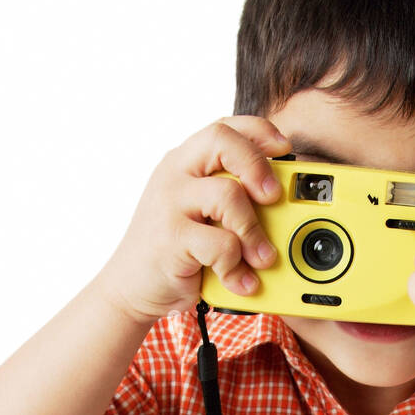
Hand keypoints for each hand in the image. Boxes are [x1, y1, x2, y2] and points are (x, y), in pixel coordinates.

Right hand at [97, 116, 291, 325]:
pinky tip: (240, 281)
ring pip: (229, 195)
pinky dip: (238, 267)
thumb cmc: (174, 248)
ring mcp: (169, 203)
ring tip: (263, 258)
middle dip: (258, 166)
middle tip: (273, 197)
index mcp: (184, 162)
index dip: (258, 131)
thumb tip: (283, 203)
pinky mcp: (170, 238)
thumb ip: (229, 198)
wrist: (130, 287)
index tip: (284, 147)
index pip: (223, 127)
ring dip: (255, 231)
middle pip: (223, 143)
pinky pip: (221, 244)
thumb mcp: (200, 213)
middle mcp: (175, 174)